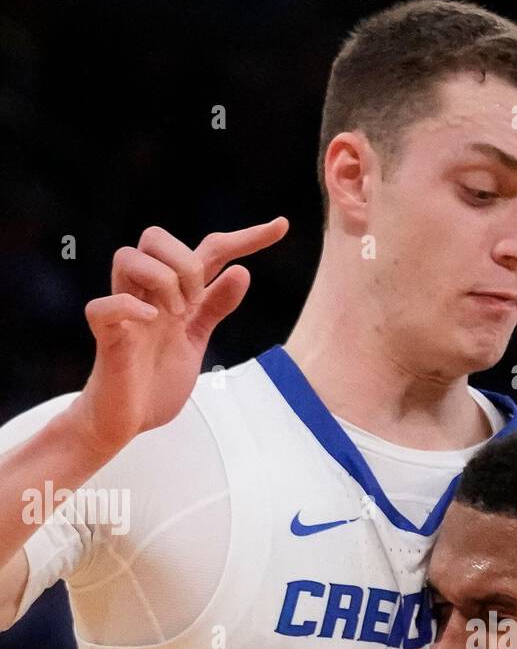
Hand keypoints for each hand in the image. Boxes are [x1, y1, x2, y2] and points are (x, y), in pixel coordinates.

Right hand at [72, 217, 288, 459]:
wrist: (126, 421)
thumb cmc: (156, 380)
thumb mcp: (197, 339)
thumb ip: (215, 307)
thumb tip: (242, 272)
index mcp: (172, 294)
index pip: (207, 251)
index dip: (245, 238)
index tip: (281, 227)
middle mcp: (147, 294)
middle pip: (155, 236)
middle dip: (186, 263)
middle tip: (195, 304)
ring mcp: (125, 312)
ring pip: (127, 257)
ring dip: (163, 281)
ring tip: (175, 316)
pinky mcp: (107, 337)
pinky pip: (104, 305)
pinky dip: (130, 306)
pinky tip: (152, 321)